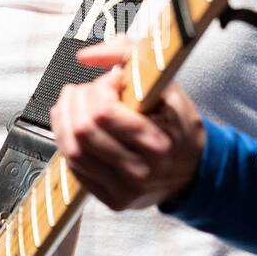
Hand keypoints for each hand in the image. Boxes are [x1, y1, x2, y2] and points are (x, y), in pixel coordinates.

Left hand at [50, 32, 205, 211]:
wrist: (193, 168)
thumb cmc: (177, 123)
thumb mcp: (165, 84)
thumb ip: (128, 55)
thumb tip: (86, 56)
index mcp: (157, 142)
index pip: (103, 113)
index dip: (97, 89)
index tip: (109, 81)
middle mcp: (140, 171)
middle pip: (82, 131)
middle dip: (75, 101)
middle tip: (82, 90)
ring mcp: (125, 190)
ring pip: (71, 151)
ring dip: (63, 120)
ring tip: (71, 104)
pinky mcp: (112, 200)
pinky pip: (74, 169)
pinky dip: (67, 142)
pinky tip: (74, 128)